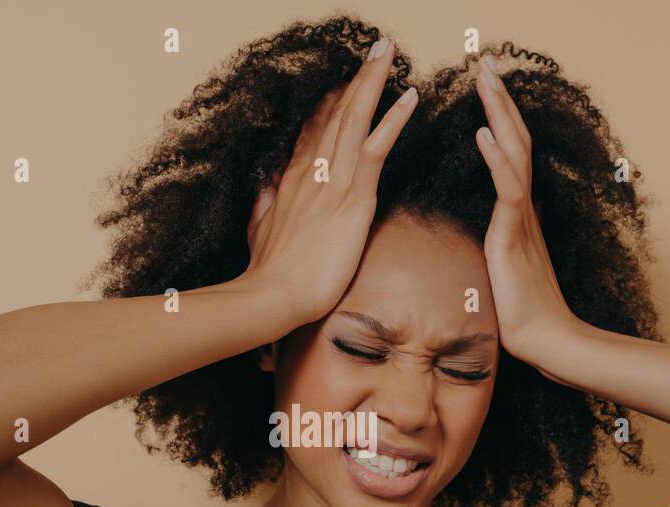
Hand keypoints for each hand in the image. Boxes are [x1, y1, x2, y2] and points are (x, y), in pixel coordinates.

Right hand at [239, 36, 417, 328]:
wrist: (273, 295)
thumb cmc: (269, 273)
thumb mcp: (259, 230)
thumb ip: (264, 204)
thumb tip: (264, 187)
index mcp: (293, 179)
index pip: (314, 130)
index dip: (330, 102)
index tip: (343, 80)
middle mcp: (312, 170)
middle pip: (337, 112)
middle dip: (357, 78)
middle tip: (376, 48)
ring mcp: (332, 180)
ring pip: (355, 118)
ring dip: (374, 81)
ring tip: (390, 51)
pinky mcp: (353, 197)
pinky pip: (376, 147)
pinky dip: (393, 119)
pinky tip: (410, 96)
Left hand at [472, 54, 587, 383]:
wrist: (547, 342)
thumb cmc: (523, 315)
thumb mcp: (501, 272)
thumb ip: (495, 248)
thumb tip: (484, 240)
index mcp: (517, 214)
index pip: (509, 153)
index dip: (498, 118)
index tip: (485, 88)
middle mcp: (523, 208)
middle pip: (515, 140)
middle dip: (499, 100)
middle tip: (485, 62)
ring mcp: (521, 220)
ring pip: (514, 152)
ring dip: (498, 112)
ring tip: (484, 77)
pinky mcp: (514, 237)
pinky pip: (507, 189)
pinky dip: (496, 157)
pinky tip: (482, 131)